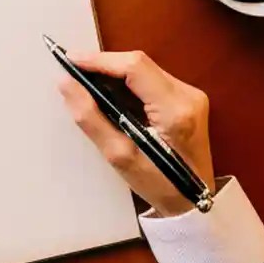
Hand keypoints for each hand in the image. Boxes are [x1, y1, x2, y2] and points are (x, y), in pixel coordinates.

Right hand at [58, 51, 215, 216]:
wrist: (195, 202)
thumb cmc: (161, 186)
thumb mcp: (120, 156)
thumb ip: (92, 118)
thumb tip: (67, 85)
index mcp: (174, 110)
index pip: (134, 68)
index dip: (100, 60)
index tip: (71, 61)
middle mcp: (188, 95)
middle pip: (139, 64)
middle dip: (104, 65)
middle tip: (74, 74)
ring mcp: (191, 95)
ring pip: (144, 69)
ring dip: (115, 73)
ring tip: (88, 85)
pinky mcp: (187, 99)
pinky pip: (151, 79)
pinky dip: (127, 83)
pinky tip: (111, 95)